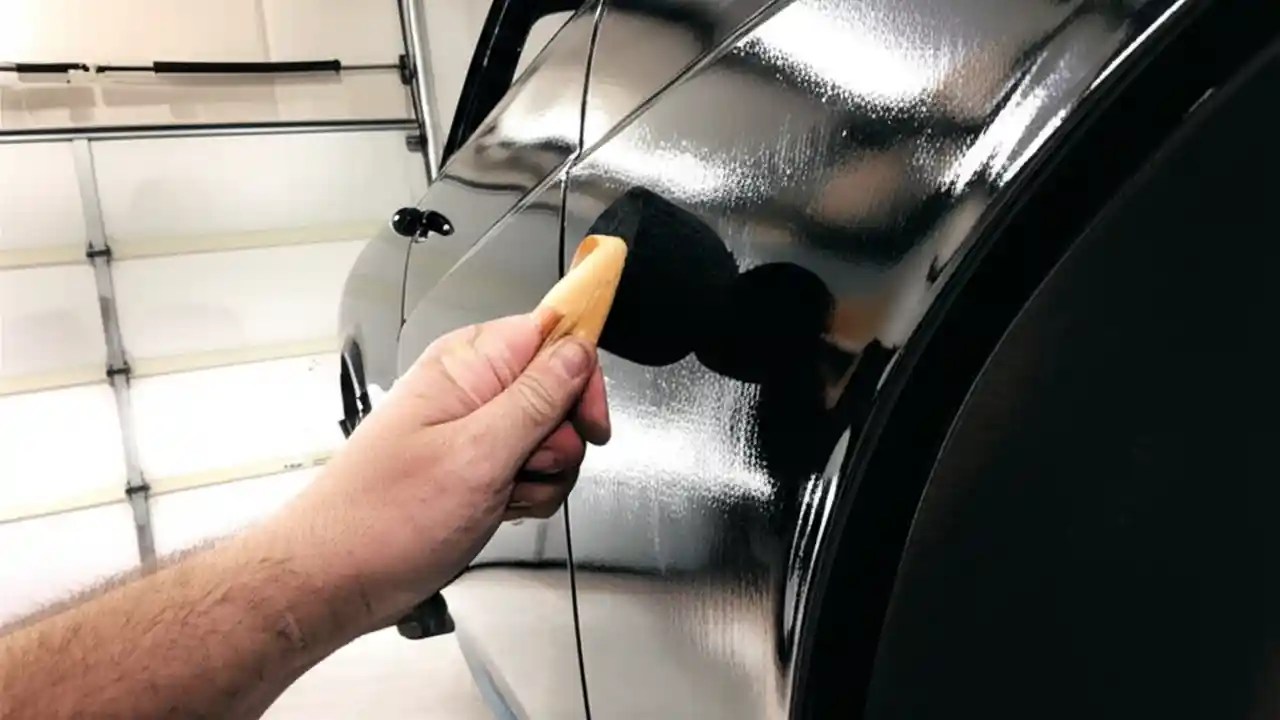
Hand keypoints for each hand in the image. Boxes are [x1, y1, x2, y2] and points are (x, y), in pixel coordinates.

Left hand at [272, 311, 609, 630]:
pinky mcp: (479, 466)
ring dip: (546, 474)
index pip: (551, 332)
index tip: (589, 417)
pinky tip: (501, 508)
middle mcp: (471, 389)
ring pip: (552, 436)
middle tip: (530, 464)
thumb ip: (534, 399)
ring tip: (505, 493)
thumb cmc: (380, 517)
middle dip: (562, 437)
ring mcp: (476, 430)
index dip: (580, 372)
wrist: (339, 576)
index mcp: (465, 364)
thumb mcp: (475, 455)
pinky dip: (530, 494)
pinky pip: (533, 469)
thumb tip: (577, 352)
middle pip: (559, 390)